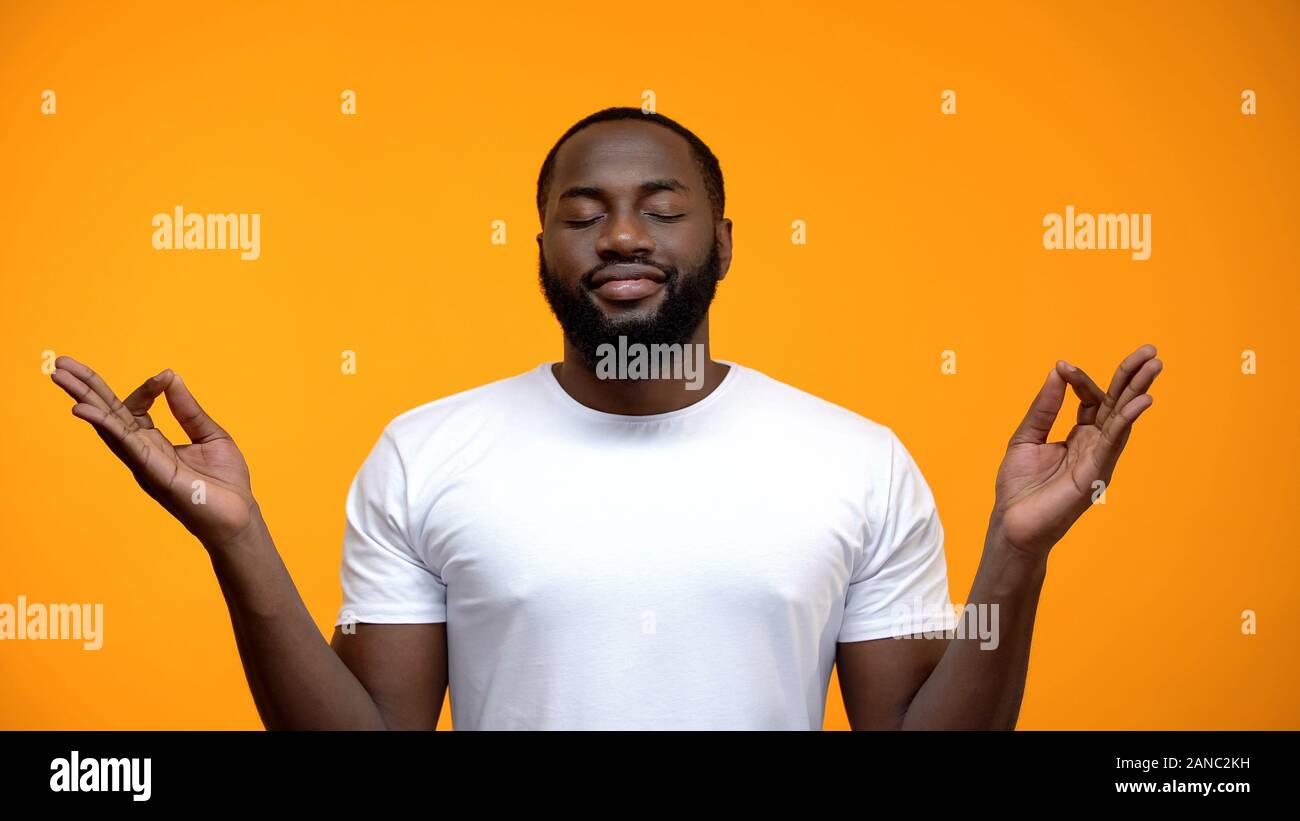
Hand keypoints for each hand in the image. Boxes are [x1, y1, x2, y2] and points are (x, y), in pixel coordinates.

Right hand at [50, 355, 257, 548]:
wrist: (240, 517)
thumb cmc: (225, 482)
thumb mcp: (210, 435)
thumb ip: (188, 409)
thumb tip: (170, 376)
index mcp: (154, 442)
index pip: (134, 407)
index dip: (146, 388)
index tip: (165, 377)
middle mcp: (141, 452)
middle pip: (107, 415)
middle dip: (84, 388)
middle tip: (60, 364)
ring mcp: (144, 463)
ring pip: (108, 427)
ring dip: (84, 401)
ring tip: (60, 377)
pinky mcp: (154, 474)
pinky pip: (126, 446)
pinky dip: (106, 426)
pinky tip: (84, 410)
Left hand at [991, 344, 1161, 558]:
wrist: (1012, 525)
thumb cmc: (1019, 488)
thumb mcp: (1026, 436)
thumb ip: (1044, 407)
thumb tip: (1058, 372)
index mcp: (1078, 435)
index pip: (1091, 398)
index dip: (1080, 379)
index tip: (1064, 366)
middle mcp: (1094, 445)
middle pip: (1118, 404)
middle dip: (1133, 377)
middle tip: (1151, 351)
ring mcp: (1098, 459)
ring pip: (1122, 419)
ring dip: (1138, 391)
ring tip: (1154, 366)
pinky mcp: (1095, 474)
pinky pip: (1114, 442)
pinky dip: (1127, 420)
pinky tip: (1141, 401)